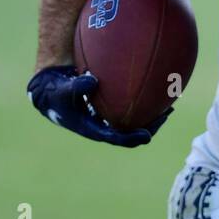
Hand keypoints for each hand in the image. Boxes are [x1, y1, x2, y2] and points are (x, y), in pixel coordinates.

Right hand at [26, 65, 171, 146]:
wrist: (49, 92)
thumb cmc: (55, 92)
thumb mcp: (61, 90)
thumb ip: (75, 87)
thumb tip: (92, 80)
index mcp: (94, 129)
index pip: (117, 137)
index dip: (132, 138)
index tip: (147, 135)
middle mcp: (104, 126)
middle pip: (132, 131)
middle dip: (151, 125)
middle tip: (166, 114)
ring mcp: (108, 118)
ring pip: (134, 120)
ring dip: (151, 114)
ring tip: (169, 104)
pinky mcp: (110, 108)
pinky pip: (130, 106)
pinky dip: (143, 100)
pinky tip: (155, 86)